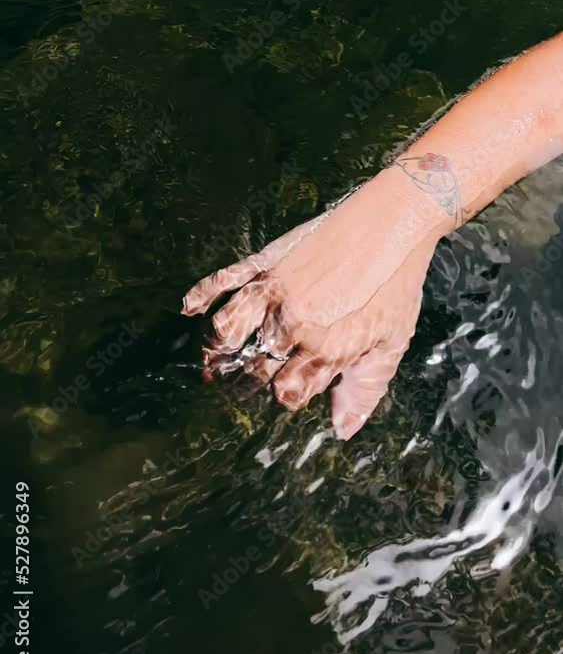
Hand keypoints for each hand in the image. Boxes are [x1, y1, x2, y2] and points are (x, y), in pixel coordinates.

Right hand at [182, 174, 437, 438]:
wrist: (393, 223)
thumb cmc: (397, 284)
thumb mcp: (391, 343)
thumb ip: (364, 389)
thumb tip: (343, 430)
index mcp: (324, 351)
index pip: (287, 392)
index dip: (283, 396)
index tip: (282, 392)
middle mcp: (293, 327)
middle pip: (252, 368)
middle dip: (243, 382)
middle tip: (236, 385)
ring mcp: (275, 293)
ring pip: (228, 330)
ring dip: (215, 349)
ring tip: (212, 360)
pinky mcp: (267, 262)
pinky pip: (225, 280)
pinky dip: (202, 295)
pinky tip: (189, 308)